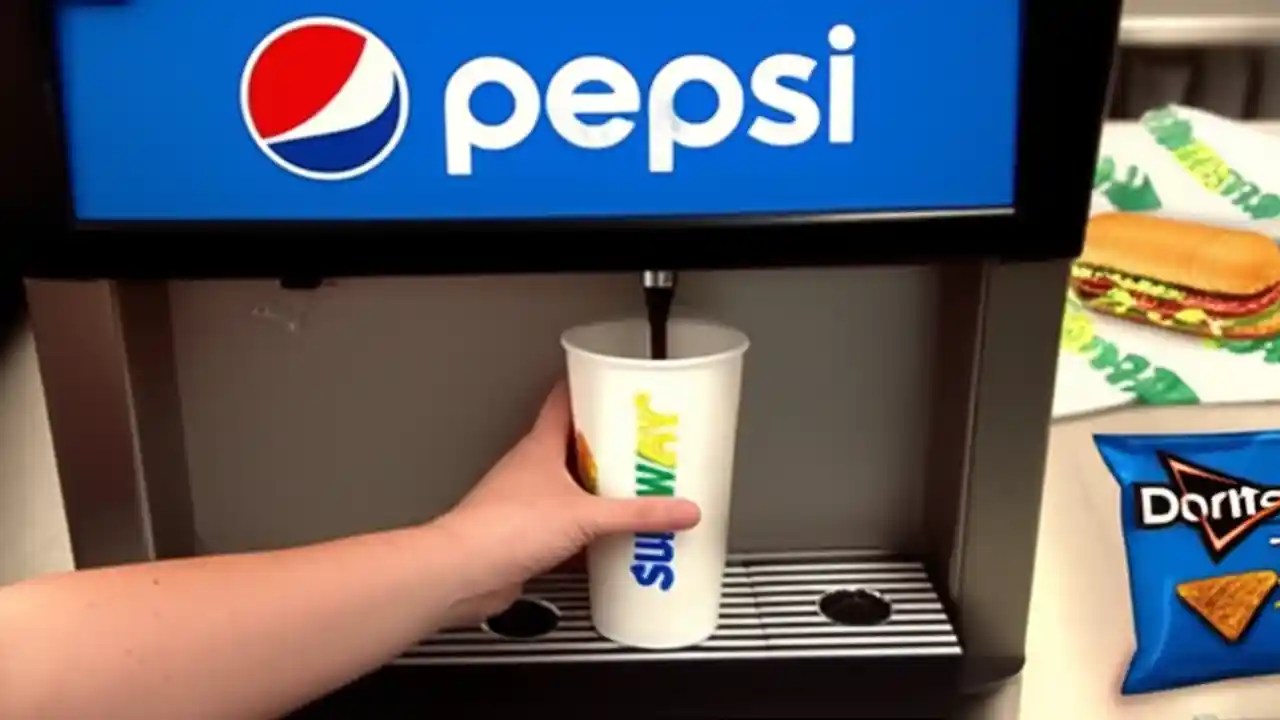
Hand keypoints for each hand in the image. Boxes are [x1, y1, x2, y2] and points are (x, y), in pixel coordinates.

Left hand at [434, 380, 700, 625]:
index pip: (564, 400)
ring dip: (600, 493)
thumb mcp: (586, 516)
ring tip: (637, 495)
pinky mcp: (527, 536)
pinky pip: (567, 527)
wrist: (464, 573)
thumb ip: (637, 514)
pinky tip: (610, 542)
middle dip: (610, 448)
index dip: (589, 387)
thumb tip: (681, 510)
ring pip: (572, 488)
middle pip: (576, 446)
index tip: (617, 385)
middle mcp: (531, 469)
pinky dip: (589, 532)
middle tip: (644, 448)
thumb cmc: (503, 528)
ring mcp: (527, 502)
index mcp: (540, 446)